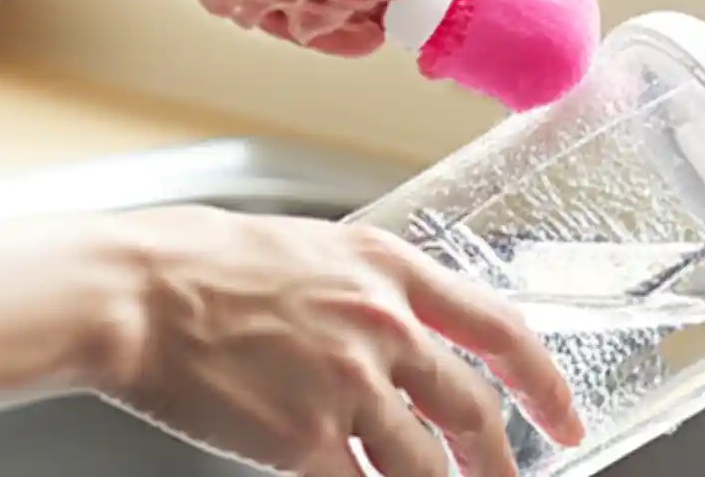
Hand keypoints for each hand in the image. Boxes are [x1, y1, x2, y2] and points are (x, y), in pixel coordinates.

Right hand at [100, 206, 583, 475]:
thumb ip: (369, 292)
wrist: (140, 289)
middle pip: (471, 408)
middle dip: (498, 458)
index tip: (565, 415)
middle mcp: (385, 325)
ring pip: (428, 465)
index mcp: (392, 270)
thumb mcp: (315, 249)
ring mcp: (351, 383)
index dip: (544, 381)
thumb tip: (399, 334)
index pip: (500, 328)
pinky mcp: (307, 437)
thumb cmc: (209, 263)